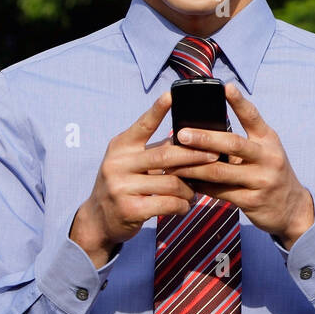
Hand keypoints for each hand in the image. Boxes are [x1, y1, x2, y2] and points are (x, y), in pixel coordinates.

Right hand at [70, 91, 221, 267]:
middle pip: (165, 155)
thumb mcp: (131, 162)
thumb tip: (189, 138)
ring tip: (194, 191)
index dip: (157, 109)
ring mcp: (121, 187)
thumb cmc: (125, 184)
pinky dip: (182, 205)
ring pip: (171, 183)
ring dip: (189, 188)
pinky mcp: (129, 209)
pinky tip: (184, 205)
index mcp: (121, 146)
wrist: (98, 219)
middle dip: (195, 155)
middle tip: (216, 154)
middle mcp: (117, 163)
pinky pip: (168, 204)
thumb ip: (153, 150)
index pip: (142, 125)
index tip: (171, 94)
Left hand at [166, 83, 314, 245]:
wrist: (292, 208)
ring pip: (221, 172)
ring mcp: (262, 180)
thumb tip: (202, 132)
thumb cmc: (269, 173)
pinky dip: (201, 186)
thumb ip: (241, 143)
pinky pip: (221, 192)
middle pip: (233, 144)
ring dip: (194, 167)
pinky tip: (187, 182)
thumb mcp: (264, 153)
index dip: (239, 102)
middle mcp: (268, 157)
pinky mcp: (253, 201)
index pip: (253, 117)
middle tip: (182, 134)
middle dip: (205, 138)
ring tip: (173, 163)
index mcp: (269, 140)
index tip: (226, 87)